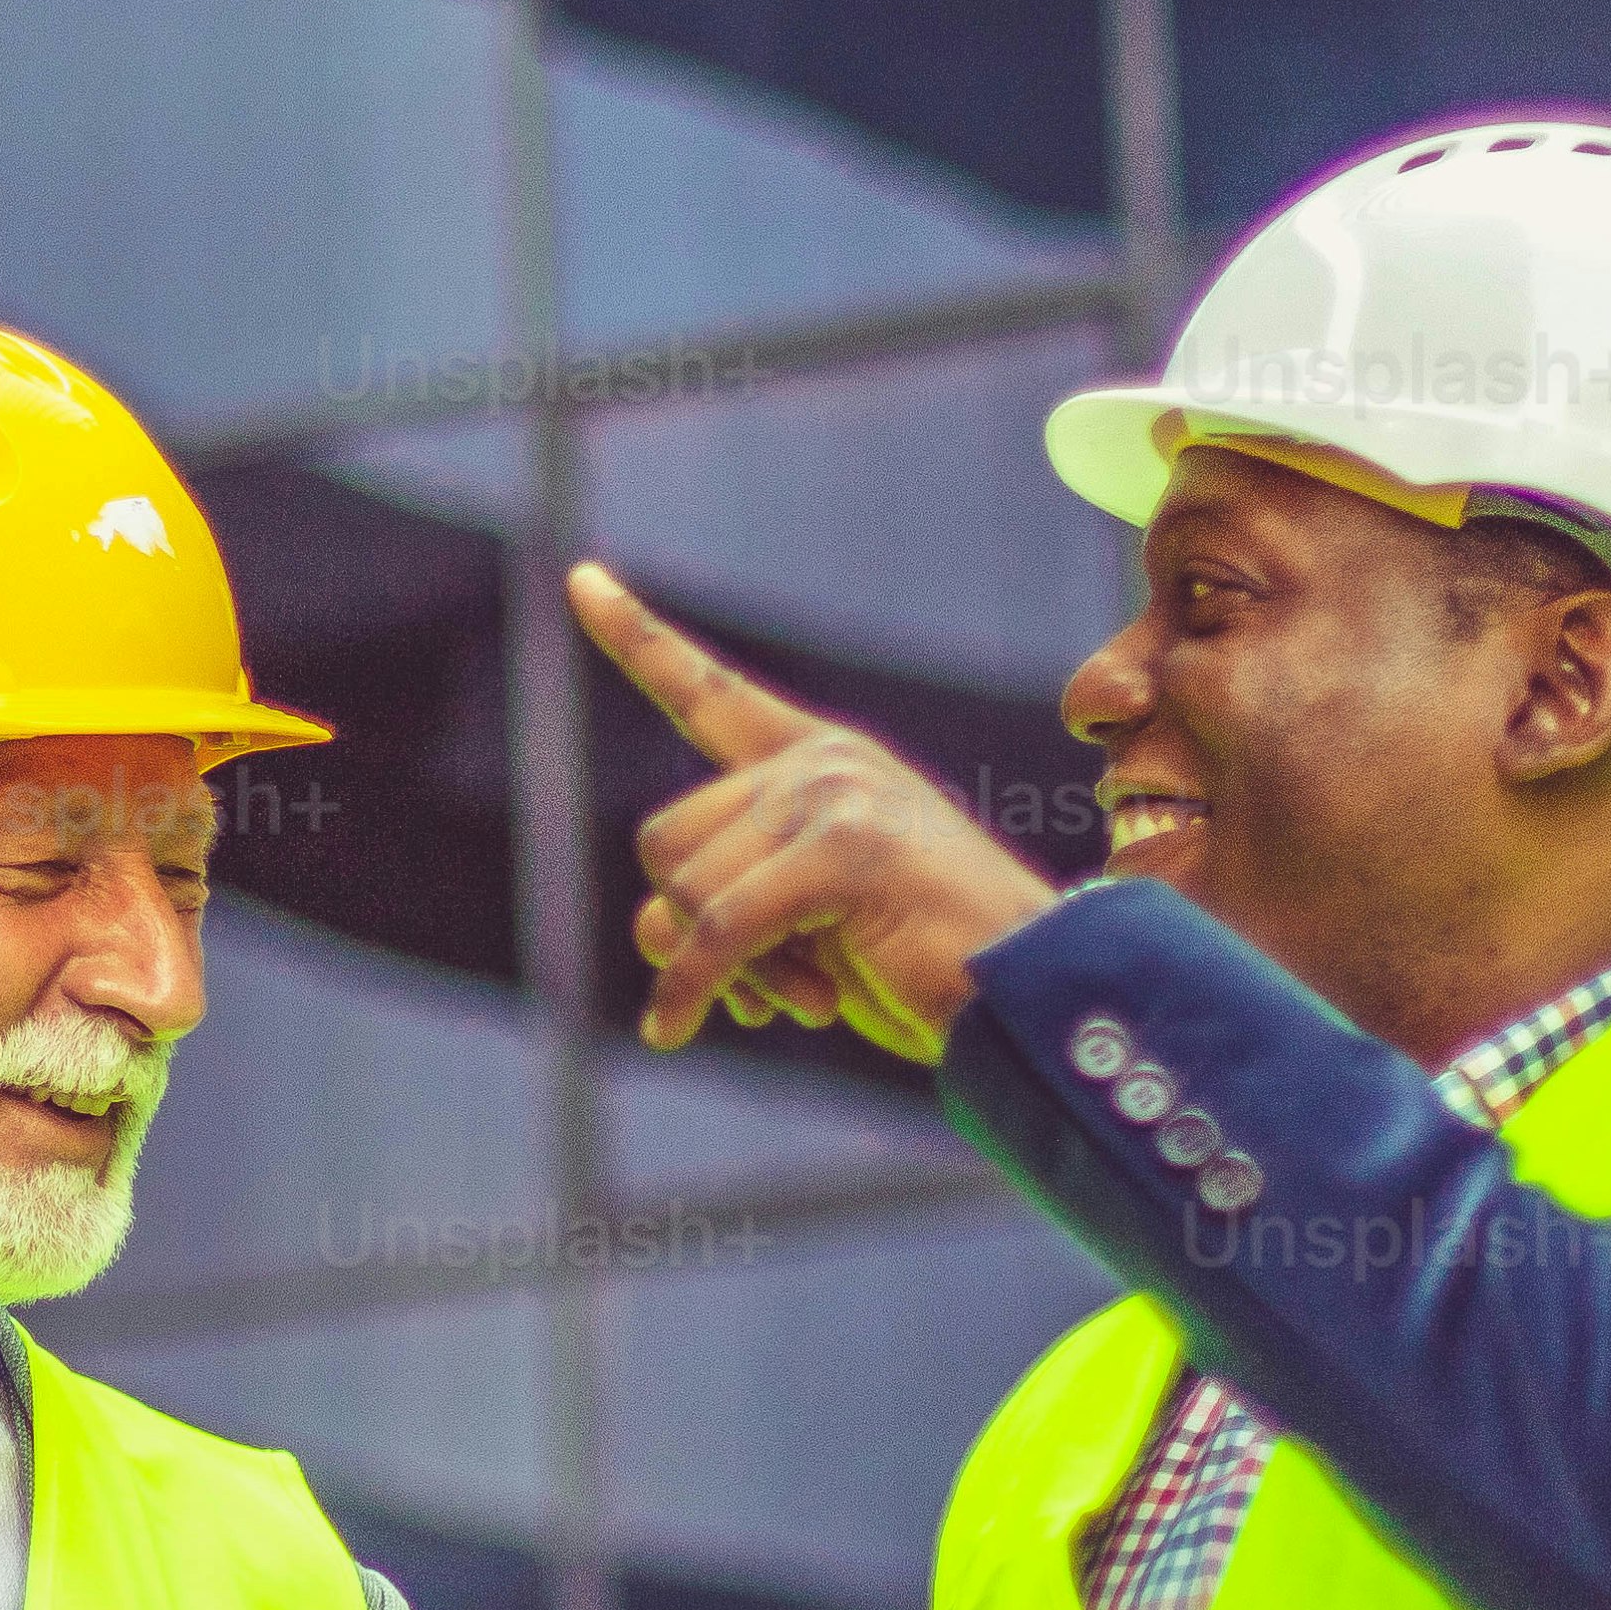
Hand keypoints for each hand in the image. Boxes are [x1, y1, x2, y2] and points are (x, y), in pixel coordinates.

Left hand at [569, 564, 1061, 1059]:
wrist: (1030, 995)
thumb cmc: (925, 967)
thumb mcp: (807, 923)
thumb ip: (727, 902)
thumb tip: (651, 934)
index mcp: (819, 759)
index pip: (706, 691)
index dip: (637, 637)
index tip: (580, 579)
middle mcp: (821, 760)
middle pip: (666, 841)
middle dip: (693, 929)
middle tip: (774, 987)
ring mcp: (834, 795)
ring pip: (684, 888)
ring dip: (718, 969)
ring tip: (805, 994)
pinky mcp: (842, 849)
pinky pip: (716, 929)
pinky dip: (691, 988)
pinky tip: (678, 1030)